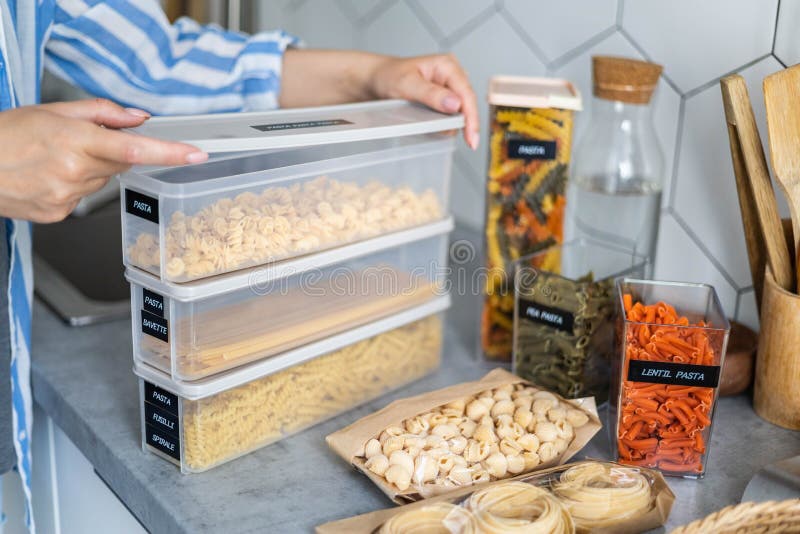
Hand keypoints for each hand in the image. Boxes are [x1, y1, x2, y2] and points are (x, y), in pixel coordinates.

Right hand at [0, 98, 206, 222]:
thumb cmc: (5, 135)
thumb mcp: (52, 111)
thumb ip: (102, 113)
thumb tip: (139, 118)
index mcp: (75, 140)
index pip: (136, 149)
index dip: (170, 153)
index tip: (197, 155)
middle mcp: (75, 171)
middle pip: (119, 165)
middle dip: (108, 153)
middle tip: (77, 143)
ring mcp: (67, 197)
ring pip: (101, 182)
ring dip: (88, 170)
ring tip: (53, 160)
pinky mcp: (59, 215)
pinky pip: (82, 198)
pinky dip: (73, 186)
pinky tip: (48, 178)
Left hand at [280, 50, 478, 148]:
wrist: (374, 80)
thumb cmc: (387, 77)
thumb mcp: (406, 85)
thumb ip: (431, 94)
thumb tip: (455, 104)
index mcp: (447, 65)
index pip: (466, 93)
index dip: (471, 117)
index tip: (471, 137)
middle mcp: (451, 75)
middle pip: (467, 103)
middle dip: (466, 123)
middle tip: (468, 143)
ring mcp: (448, 88)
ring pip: (460, 111)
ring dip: (453, 124)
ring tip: (439, 132)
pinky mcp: (443, 99)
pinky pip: (450, 115)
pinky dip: (445, 125)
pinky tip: (437, 130)